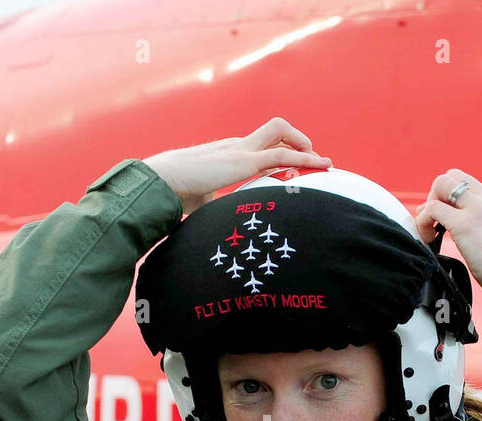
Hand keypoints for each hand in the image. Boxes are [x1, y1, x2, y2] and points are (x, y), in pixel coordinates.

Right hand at [142, 117, 331, 215]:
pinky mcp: (242, 161)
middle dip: (298, 141)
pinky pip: (280, 154)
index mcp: (226, 155)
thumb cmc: (173, 194)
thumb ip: (212, 207)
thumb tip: (215, 226)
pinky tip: (317, 165)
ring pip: (281, 135)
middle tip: (313, 161)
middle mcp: (235, 147)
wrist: (158, 183)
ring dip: (305, 147)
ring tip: (323, 163)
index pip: (260, 147)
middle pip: (274, 132)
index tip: (295, 170)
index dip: (281, 154)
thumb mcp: (199, 201)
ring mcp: (239, 150)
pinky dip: (302, 157)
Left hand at [414, 169, 481, 310]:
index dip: (448, 197)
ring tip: (431, 232)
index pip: (466, 182)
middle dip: (435, 196)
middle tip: (434, 223)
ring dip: (428, 207)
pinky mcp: (465, 225)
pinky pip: (432, 209)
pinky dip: (423, 222)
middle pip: (451, 176)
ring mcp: (477, 210)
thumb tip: (464, 232)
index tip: (444, 218)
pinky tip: (430, 240)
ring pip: (440, 184)